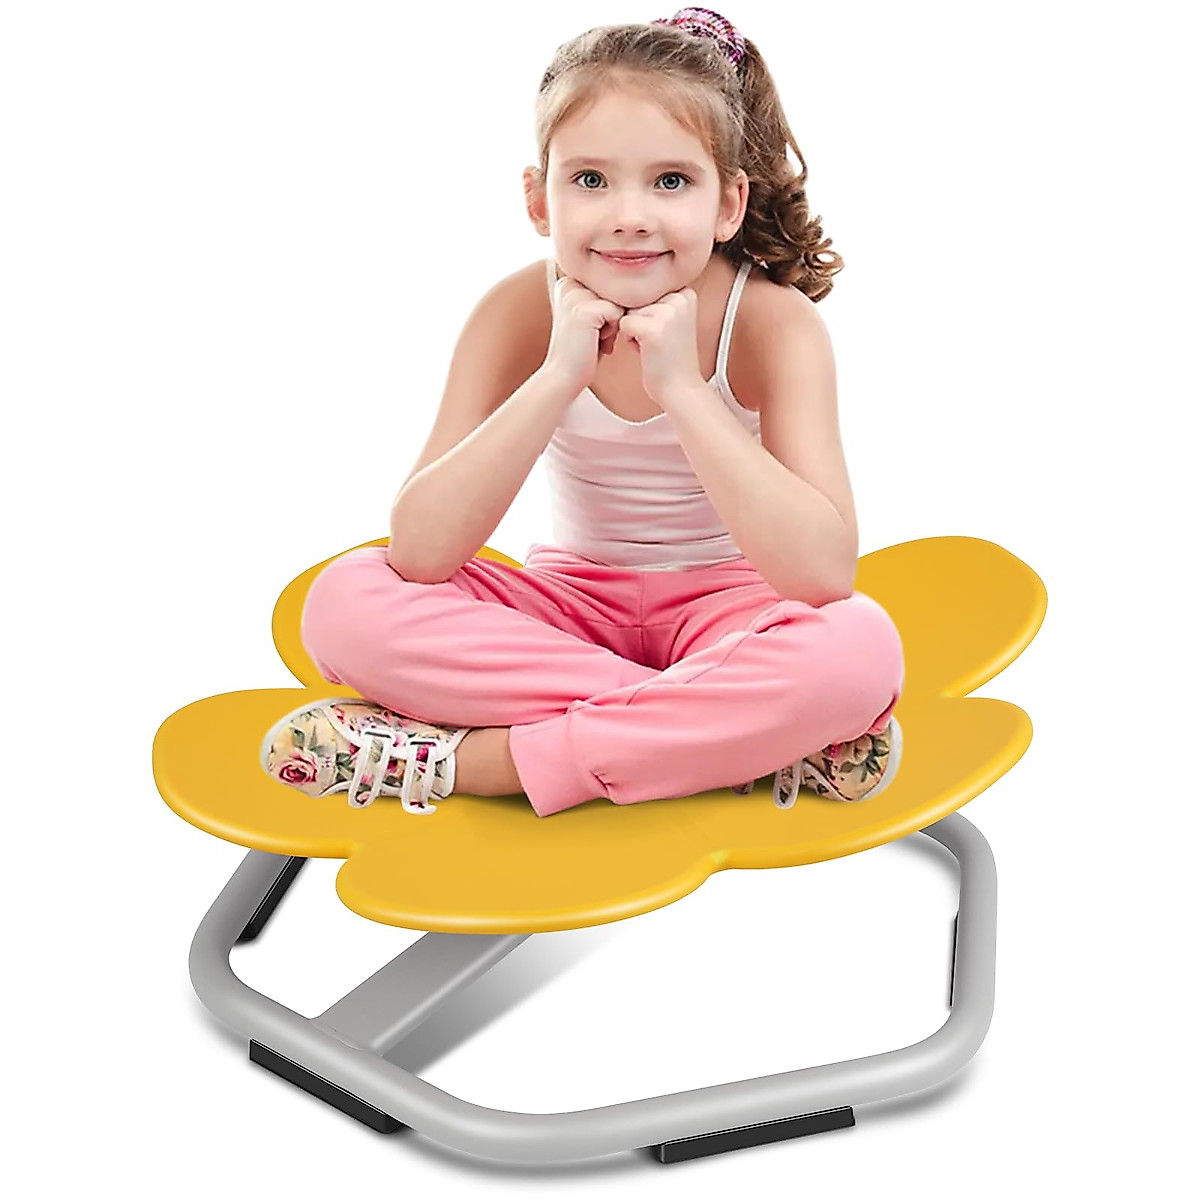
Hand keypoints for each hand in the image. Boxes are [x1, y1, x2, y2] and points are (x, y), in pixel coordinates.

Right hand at [543, 267, 626, 395]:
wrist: (565, 375)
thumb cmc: (583, 350)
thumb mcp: (592, 316)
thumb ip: (604, 296)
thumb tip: (637, 287)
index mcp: (569, 281)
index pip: (610, 287)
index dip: (608, 312)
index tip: (591, 328)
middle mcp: (569, 282)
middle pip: (615, 293)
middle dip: (611, 318)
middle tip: (592, 337)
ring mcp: (576, 295)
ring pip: (617, 303)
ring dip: (613, 325)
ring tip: (594, 339)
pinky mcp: (584, 309)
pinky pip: (617, 314)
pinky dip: (611, 332)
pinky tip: (595, 342)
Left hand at [616, 287, 708, 411]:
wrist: (681, 388)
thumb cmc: (672, 359)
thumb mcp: (672, 320)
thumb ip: (658, 300)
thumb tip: (627, 288)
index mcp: (686, 293)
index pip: (647, 293)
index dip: (648, 315)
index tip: (664, 333)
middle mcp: (679, 298)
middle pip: (637, 301)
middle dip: (641, 322)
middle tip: (659, 342)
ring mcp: (667, 312)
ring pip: (629, 312)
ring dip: (635, 331)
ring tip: (654, 346)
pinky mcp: (653, 328)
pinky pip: (624, 325)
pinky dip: (630, 341)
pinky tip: (648, 351)